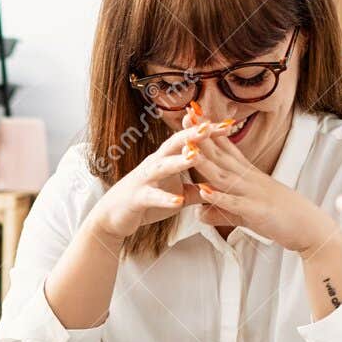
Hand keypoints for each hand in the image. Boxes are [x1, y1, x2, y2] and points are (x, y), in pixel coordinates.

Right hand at [87, 127, 210, 240]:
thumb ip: (197, 190)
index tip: (228, 126)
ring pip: (162, 166)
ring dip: (179, 161)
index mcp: (166, 160)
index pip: (188, 141)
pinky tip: (178, 201)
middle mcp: (155, 164)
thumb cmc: (146, 201)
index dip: (207, 133)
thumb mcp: (176, 195)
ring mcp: (144, 180)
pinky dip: (165, 199)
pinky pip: (152, 197)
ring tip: (196, 156)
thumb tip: (220, 188)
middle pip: (175, 144)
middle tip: (211, 127)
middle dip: (192, 135)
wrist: (112, 216)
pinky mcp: (137, 198)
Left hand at [189, 123, 336, 254]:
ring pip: (223, 176)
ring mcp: (251, 193)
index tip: (193, 113)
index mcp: (246, 175)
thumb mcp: (245, 211)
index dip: (208, 131)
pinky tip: (204, 191)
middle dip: (202, 136)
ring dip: (205, 162)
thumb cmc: (278, 217)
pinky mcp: (255, 211)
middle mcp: (247, 179)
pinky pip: (234, 203)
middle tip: (186, 114)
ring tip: (186, 149)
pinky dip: (219, 197)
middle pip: (221, 154)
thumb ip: (220, 211)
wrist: (308, 227)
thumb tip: (199, 212)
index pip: (224, 148)